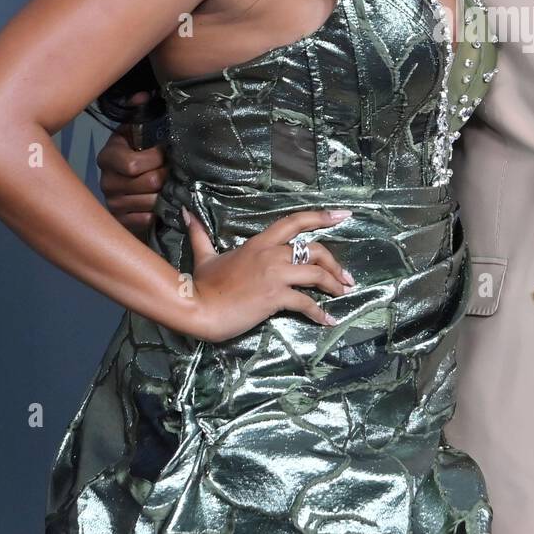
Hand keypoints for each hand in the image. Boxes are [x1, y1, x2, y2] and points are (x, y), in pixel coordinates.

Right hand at [98, 92, 167, 235]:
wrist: (134, 184)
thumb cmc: (139, 153)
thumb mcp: (137, 130)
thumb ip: (139, 111)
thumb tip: (142, 96)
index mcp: (108, 157)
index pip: (133, 164)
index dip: (156, 159)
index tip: (165, 153)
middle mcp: (106, 181)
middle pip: (149, 183)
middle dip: (167, 176)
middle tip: (173, 171)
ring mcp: (112, 203)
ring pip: (151, 202)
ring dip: (166, 194)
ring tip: (170, 186)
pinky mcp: (121, 221)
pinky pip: (146, 219)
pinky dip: (159, 211)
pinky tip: (162, 203)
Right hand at [180, 206, 357, 342]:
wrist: (197, 307)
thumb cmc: (202, 284)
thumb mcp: (204, 255)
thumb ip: (201, 234)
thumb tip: (187, 213)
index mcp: (259, 243)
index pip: (295, 222)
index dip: (321, 217)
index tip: (342, 215)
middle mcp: (271, 255)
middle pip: (315, 250)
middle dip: (335, 263)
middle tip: (346, 276)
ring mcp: (275, 275)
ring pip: (316, 274)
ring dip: (334, 284)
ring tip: (343, 294)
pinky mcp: (275, 297)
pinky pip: (305, 303)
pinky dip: (320, 313)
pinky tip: (328, 319)